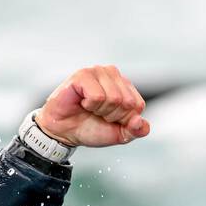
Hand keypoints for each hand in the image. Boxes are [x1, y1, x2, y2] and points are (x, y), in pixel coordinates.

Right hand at [35, 65, 150, 147]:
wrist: (64, 132)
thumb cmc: (90, 128)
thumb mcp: (118, 134)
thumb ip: (135, 130)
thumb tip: (141, 123)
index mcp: (125, 86)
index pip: (138, 105)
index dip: (124, 120)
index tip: (109, 119)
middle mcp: (113, 74)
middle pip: (127, 102)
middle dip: (112, 115)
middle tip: (97, 114)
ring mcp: (98, 72)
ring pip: (113, 99)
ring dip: (100, 111)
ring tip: (89, 108)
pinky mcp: (83, 75)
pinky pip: (97, 96)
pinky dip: (90, 106)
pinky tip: (82, 102)